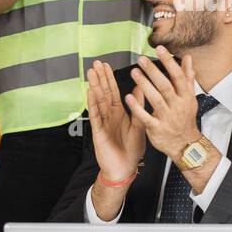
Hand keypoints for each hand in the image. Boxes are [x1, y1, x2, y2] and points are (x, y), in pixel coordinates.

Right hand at [86, 59, 145, 180]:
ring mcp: (103, 123)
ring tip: (91, 73)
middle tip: (95, 63)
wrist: (125, 168)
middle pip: (103, 93)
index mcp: (119, 113)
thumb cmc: (132, 149)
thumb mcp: (139, 124)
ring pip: (98, 102)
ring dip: (94, 87)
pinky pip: (96, 116)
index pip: (113, 92)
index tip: (105, 65)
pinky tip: (90, 93)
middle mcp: (109, 116)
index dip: (108, 78)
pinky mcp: (99, 132)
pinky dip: (93, 104)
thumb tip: (142, 87)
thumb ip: (139, 105)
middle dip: (99, 78)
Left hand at [125, 46, 201, 158]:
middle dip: (153, 71)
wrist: (184, 144)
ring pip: (155, 99)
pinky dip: (137, 108)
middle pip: (165, 86)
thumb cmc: (185, 118)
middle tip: (141, 59)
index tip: (160, 49)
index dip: (169, 62)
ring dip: (144, 85)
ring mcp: (167, 118)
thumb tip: (188, 57)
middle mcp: (177, 106)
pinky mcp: (157, 129)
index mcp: (186, 97)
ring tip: (134, 72)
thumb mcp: (190, 97)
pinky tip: (128, 97)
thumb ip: (187, 77)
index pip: (178, 76)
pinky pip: (146, 117)